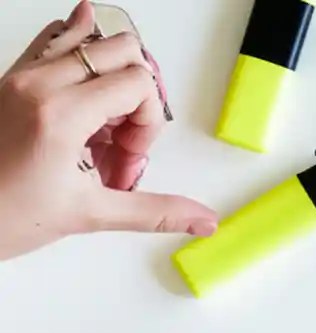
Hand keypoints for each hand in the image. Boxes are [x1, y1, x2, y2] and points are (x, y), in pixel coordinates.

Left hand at [0, 1, 215, 260]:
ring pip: (88, 36)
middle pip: (122, 49)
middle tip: (123, 133)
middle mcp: (38, 83)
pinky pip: (51, 39)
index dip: (148, 121)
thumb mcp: (89, 215)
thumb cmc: (5, 216)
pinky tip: (87, 60)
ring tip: (104, 116)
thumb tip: (203, 220)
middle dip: (137, 91)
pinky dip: (76, 43)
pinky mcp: (8, 78)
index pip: (137, 83)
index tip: (129, 157)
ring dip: (111, 71)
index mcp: (60, 113)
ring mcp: (20, 76)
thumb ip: (155, 212)